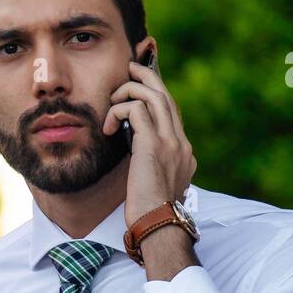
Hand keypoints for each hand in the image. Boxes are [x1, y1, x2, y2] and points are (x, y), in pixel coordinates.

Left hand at [103, 57, 196, 227]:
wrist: (159, 225)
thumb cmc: (152, 213)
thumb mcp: (157, 186)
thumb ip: (153, 167)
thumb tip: (140, 159)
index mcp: (183, 151)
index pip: (172, 111)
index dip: (157, 93)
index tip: (141, 84)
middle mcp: (181, 142)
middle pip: (166, 96)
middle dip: (147, 76)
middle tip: (130, 67)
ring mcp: (170, 141)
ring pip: (153, 96)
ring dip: (129, 91)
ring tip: (112, 100)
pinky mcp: (153, 144)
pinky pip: (136, 110)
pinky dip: (119, 111)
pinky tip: (108, 127)